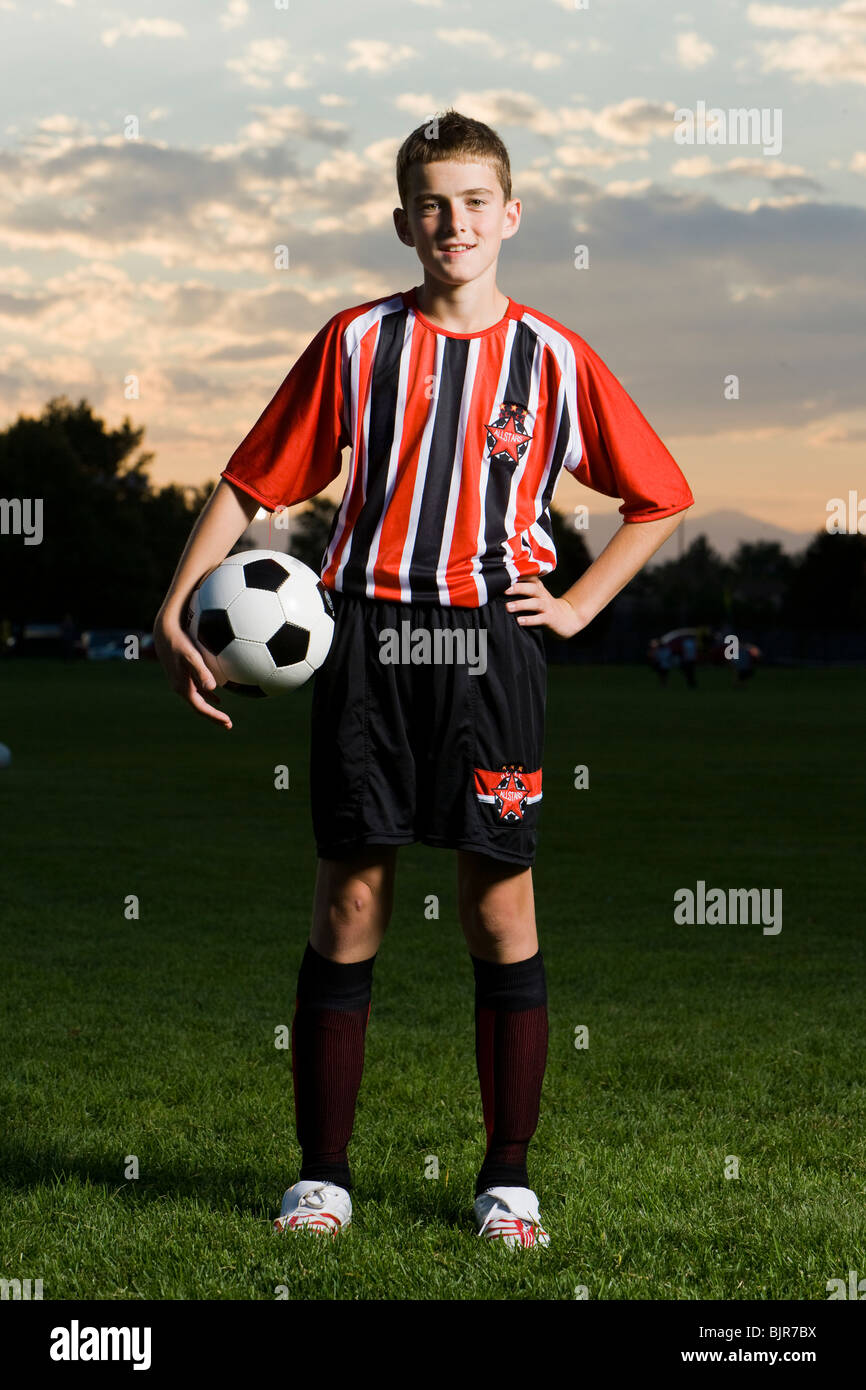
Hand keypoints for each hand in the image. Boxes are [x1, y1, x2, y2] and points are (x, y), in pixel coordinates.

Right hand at [153, 609, 232, 728]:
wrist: (164, 632)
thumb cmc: (179, 642)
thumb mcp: (192, 656)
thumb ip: (202, 671)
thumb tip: (214, 687)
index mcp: (183, 687)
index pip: (201, 708)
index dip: (214, 717)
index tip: (228, 722)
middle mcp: (181, 687)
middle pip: (199, 708)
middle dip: (214, 718)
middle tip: (228, 726)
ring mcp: (181, 682)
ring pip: (199, 700)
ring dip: (211, 709)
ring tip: (224, 717)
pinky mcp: (183, 674)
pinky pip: (197, 690)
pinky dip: (208, 696)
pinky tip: (217, 697)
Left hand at [504, 576, 582, 639]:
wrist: (568, 617)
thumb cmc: (544, 606)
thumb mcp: (535, 595)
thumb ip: (521, 590)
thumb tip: (498, 588)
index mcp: (537, 587)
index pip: (529, 577)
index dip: (518, 574)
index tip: (505, 573)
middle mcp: (542, 594)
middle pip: (532, 588)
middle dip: (518, 588)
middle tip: (504, 590)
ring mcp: (547, 606)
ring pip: (535, 603)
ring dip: (521, 604)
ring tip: (508, 607)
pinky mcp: (550, 618)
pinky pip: (540, 618)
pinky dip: (530, 620)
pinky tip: (519, 621)